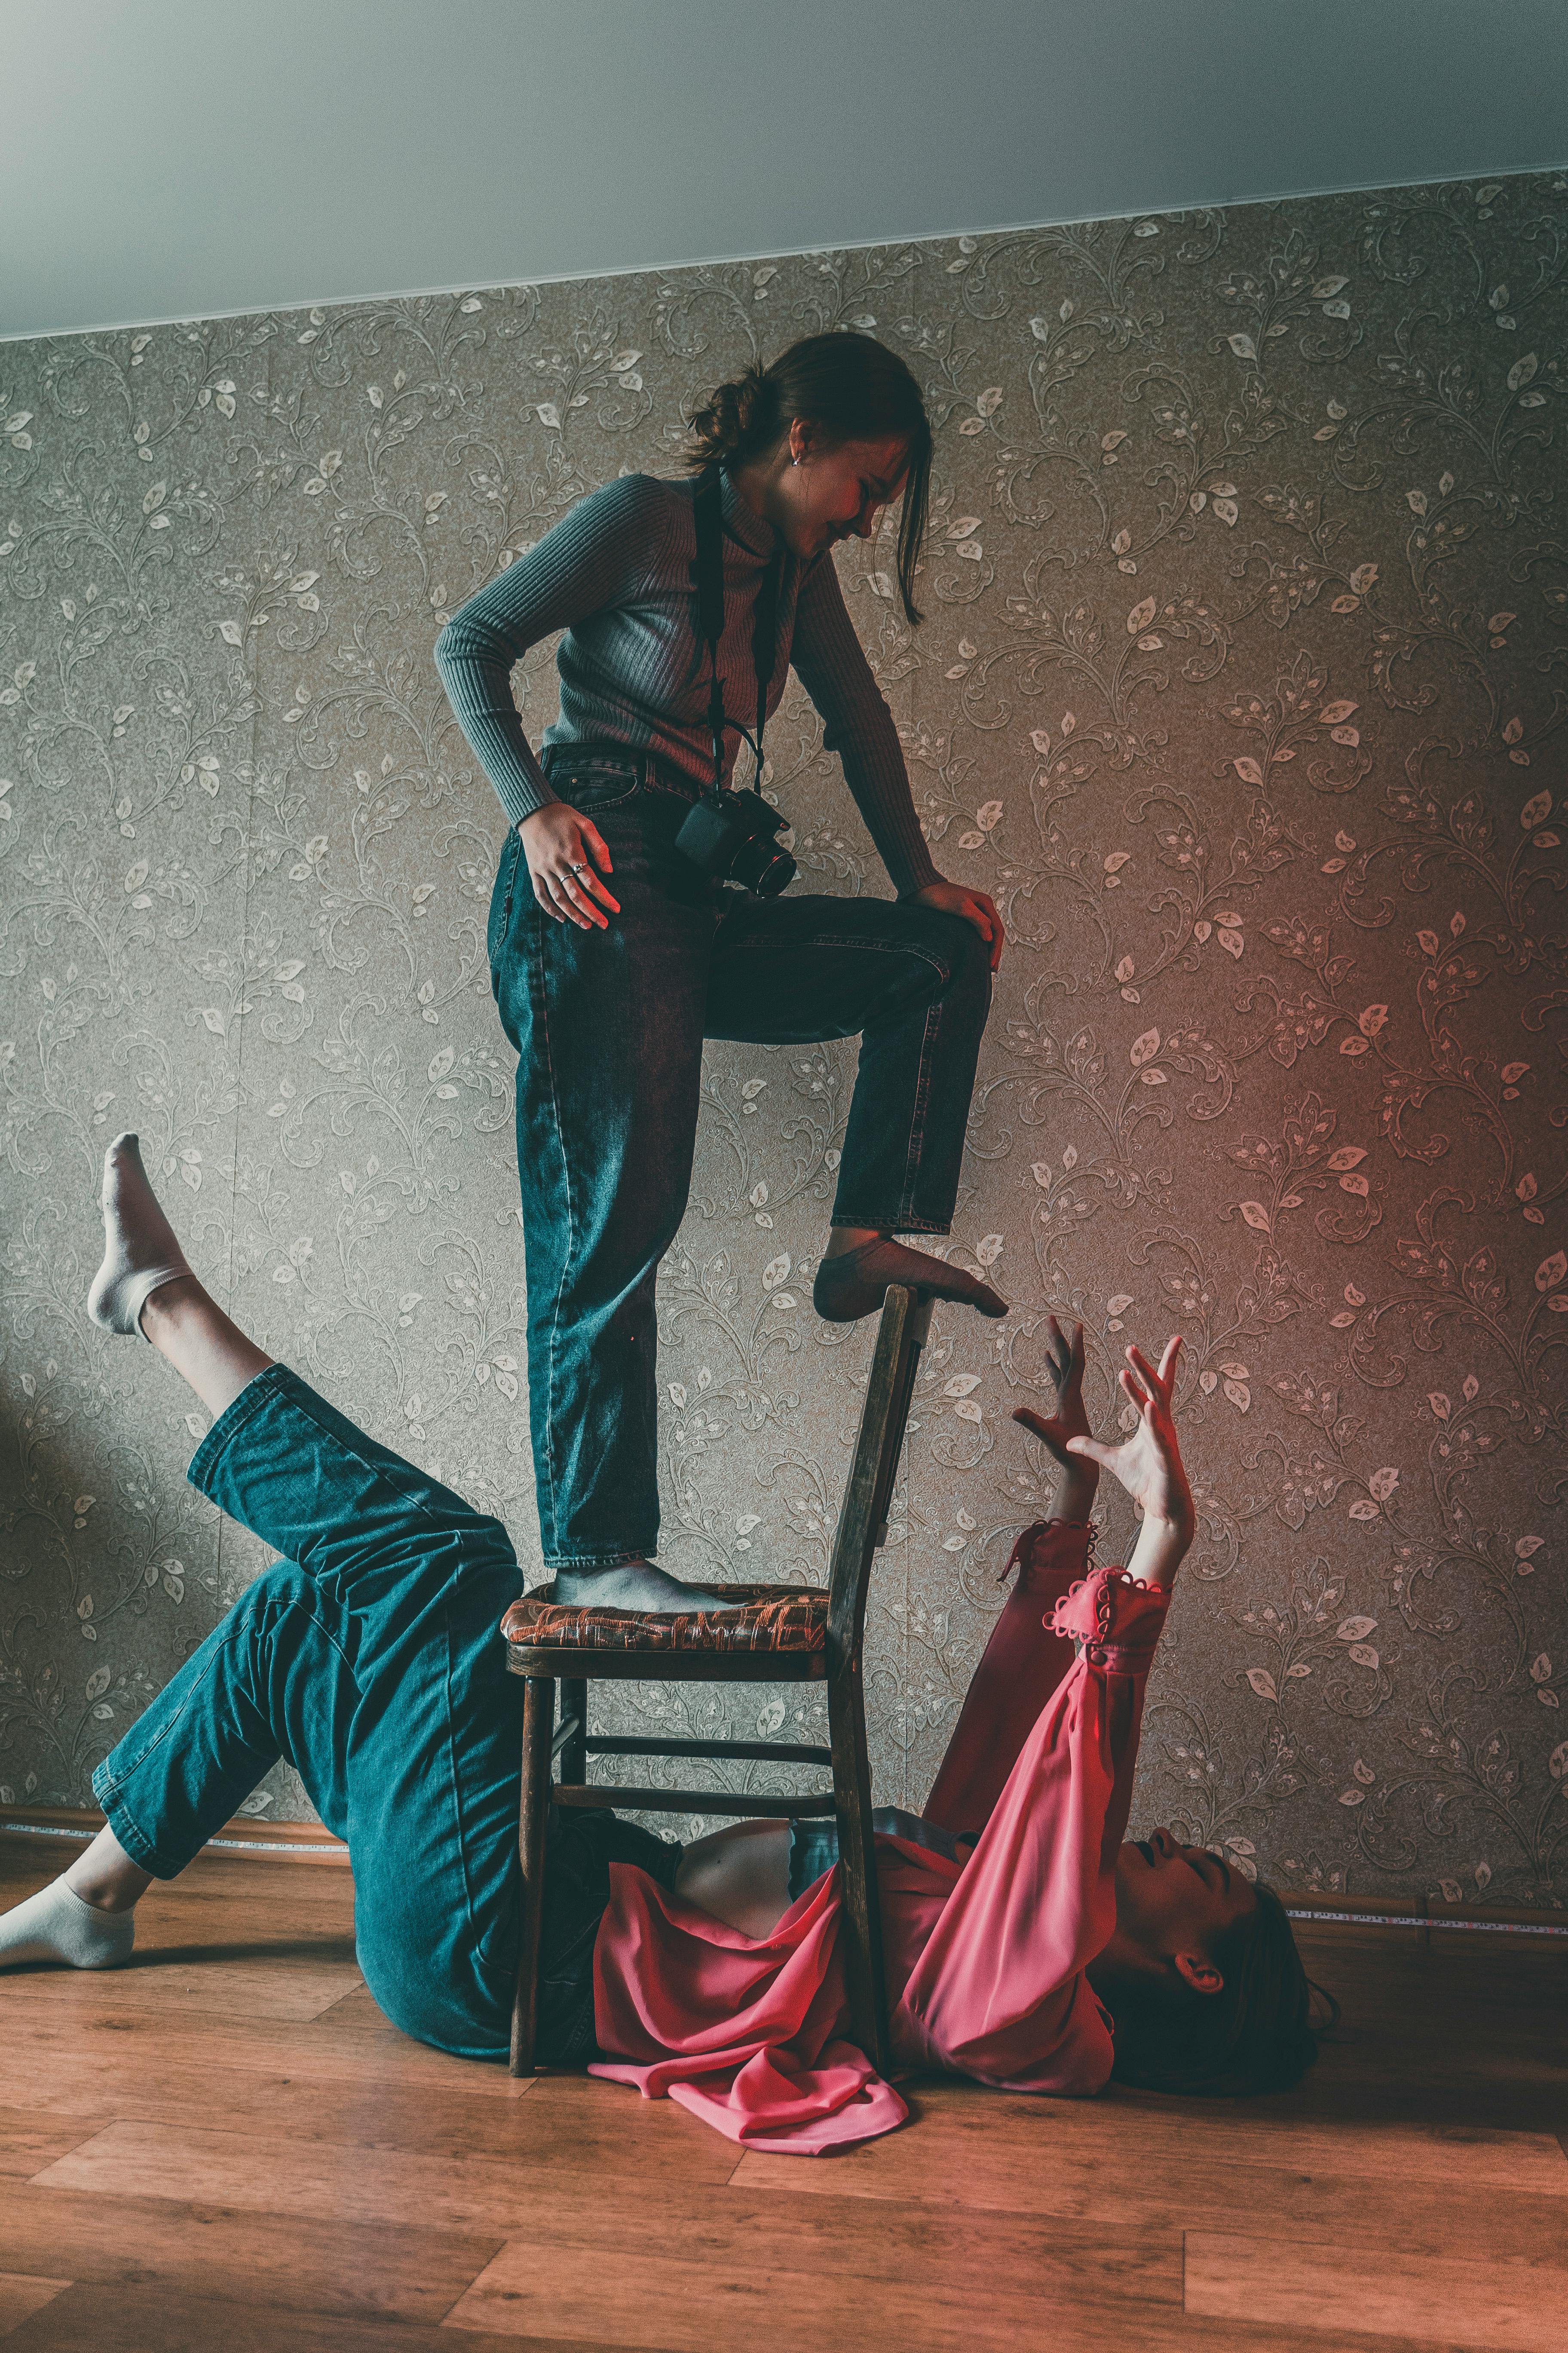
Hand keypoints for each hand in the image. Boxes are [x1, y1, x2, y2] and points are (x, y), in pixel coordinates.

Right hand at [519, 802, 620, 929]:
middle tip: (603, 924)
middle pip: (575, 894)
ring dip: (573, 914)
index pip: (591, 881)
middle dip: (591, 911)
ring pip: (558, 898)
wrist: (533, 811)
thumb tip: (609, 870)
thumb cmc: (563, 817)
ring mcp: (543, 869)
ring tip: (586, 925)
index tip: (615, 909)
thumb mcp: (585, 824)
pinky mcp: (533, 871)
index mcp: (572, 852)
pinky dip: (550, 908)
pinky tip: (562, 918)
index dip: (604, 897)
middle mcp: (557, 863)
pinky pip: (540, 894)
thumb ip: (599, 846)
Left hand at [910, 879, 1004, 970]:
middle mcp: (981, 908)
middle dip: (994, 952)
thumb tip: (989, 938)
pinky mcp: (961, 918)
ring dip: (986, 950)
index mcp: (985, 903)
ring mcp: (972, 913)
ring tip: (986, 966)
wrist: (920, 889)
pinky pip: (974, 934)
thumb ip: (978, 920)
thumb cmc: (940, 896)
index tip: (991, 965)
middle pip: (993, 933)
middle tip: (993, 970)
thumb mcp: (962, 907)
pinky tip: (974, 955)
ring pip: (984, 934)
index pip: (997, 930)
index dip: (996, 948)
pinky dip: (976, 945)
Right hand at [1012, 1317, 1090, 1468]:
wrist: (1082, 1465)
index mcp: (1071, 1396)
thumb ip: (1033, 1423)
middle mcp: (1073, 1393)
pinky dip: (1053, 1364)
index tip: (1078, 1325)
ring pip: (1064, 1366)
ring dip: (1057, 1347)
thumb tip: (1014, 1411)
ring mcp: (1070, 1397)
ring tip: (1050, 1328)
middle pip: (1068, 1359)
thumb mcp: (1048, 1436)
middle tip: (1051, 1317)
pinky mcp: (1065, 1403)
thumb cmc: (1068, 1452)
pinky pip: (1059, 1378)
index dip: (1076, 1344)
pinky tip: (1046, 1356)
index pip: (1076, 1364)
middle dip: (1060, 1337)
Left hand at [1067, 1337, 1193, 1585]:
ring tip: (1127, 1369)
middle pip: (1154, 1389)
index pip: (1148, 1389)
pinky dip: (1153, 1421)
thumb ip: (1092, 1448)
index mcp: (1150, 1422)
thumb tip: (1070, 1442)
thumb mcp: (1112, 1461)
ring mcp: (1164, 1440)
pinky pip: (1159, 1435)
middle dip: (1144, 1367)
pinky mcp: (1165, 1457)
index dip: (1144, 1367)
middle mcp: (1160, 1425)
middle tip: (1129, 1346)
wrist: (1164, 1508)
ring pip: (1155, 1407)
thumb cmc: (1145, 1482)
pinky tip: (1147, 1407)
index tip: (1134, 1345)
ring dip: (1141, 1388)